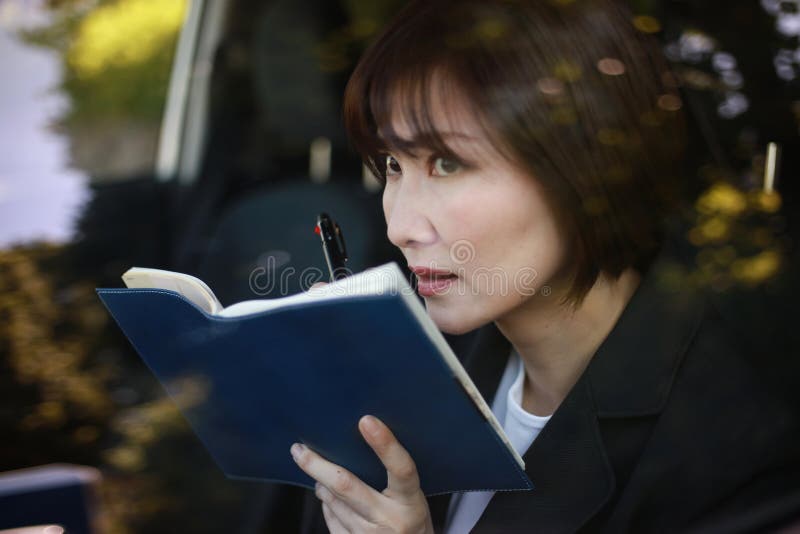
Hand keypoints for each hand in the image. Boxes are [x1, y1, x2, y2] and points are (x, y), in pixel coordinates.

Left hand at [290, 415, 434, 533]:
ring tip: (316, 468)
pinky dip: (326, 504)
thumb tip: (359, 442)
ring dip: (321, 484)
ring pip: (333, 502)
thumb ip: (393, 476)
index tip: (366, 421)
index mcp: (410, 502)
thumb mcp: (412, 498)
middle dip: (317, 466)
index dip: (385, 444)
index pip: (402, 469)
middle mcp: (389, 520)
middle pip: (346, 486)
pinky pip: (331, 519)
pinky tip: (328, 496)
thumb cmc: (411, 521)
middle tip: (300, 449)